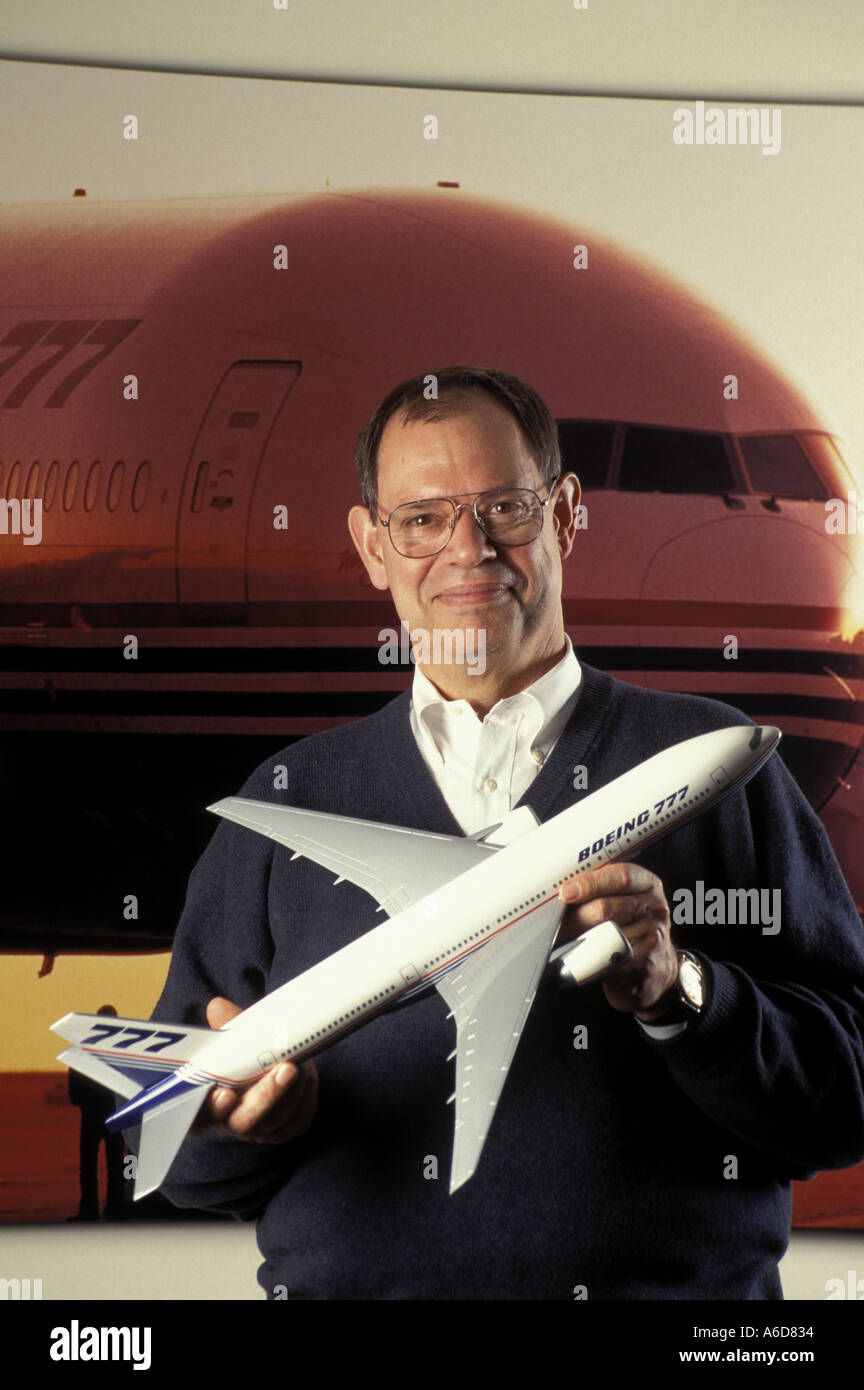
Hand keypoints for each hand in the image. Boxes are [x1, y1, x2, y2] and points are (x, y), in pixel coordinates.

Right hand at [190, 996, 318, 1141]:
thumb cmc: (247, 1052)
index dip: (209, 1110)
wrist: (276, 1063)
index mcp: (210, 1102)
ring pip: (276, 1120)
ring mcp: (259, 1131)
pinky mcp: (285, 1130)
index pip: (200, 1118)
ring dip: (291, 1091)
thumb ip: (227, 1025)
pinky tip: (308, 1077)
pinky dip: (305, 1097)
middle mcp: (231, 1122)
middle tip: (286, 1068)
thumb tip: (217, 1006)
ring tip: (301, 1063)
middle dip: (266, 1096)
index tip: (222, 1093)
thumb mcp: (236, 1038)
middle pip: (244, 1121)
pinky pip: (297, 1120)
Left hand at [557, 863, 679, 1021]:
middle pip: (608, 907)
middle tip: (552, 922)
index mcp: (647, 884)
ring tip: (560, 941)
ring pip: (605, 935)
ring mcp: (652, 937)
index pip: (621, 876)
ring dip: (577, 939)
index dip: (591, 883)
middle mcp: (654, 908)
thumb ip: (600, 889)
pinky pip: (609, 959)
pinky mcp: (644, 964)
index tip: (566, 891)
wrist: (655, 967)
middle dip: (575, 916)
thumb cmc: (630, 926)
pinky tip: (578, 959)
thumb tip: (559, 890)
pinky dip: (588, 960)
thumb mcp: (625, 898)